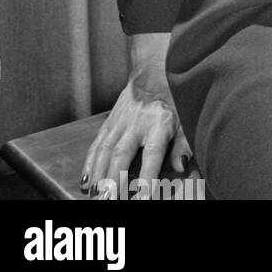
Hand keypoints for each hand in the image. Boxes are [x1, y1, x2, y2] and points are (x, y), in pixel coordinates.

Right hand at [80, 34, 189, 198]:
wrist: (154, 71)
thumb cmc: (173, 99)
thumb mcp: (185, 118)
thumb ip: (184, 144)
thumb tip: (182, 167)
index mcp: (159, 123)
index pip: (152, 154)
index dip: (147, 177)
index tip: (143, 197)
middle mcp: (137, 123)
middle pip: (122, 155)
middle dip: (114, 180)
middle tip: (109, 201)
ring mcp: (120, 122)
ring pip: (105, 151)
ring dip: (99, 176)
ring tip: (96, 196)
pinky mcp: (109, 122)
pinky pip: (97, 145)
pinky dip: (90, 164)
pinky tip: (86, 181)